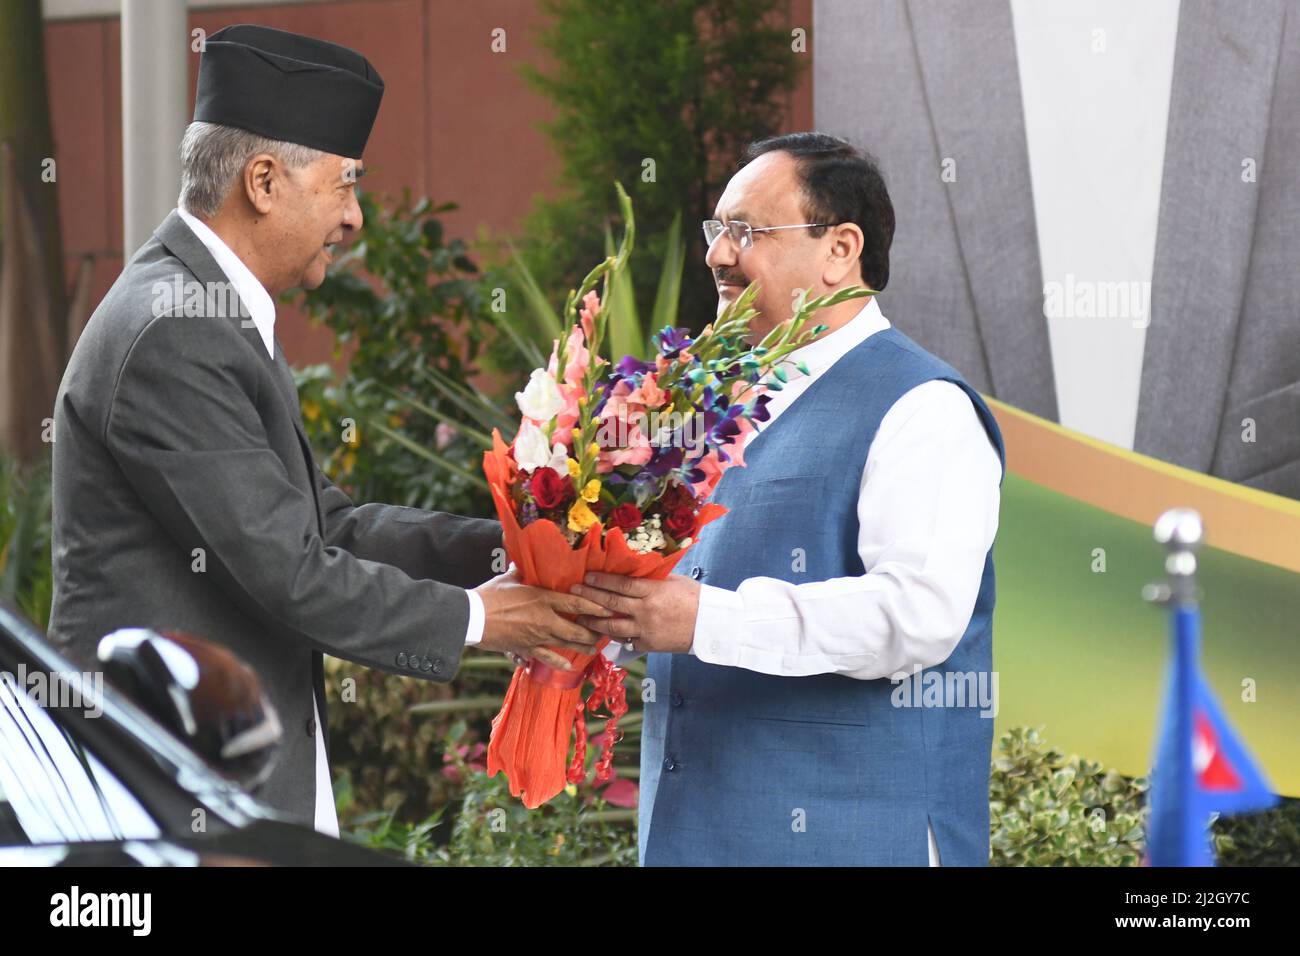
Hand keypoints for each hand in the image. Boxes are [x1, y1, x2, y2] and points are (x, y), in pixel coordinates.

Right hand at [474, 567, 612, 670]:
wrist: (473, 617)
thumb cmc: (490, 595)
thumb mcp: (509, 578)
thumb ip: (521, 571)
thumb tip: (522, 562)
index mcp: (543, 598)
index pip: (576, 603)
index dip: (594, 607)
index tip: (608, 609)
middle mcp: (545, 618)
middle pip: (576, 629)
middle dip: (592, 632)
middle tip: (604, 633)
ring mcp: (537, 635)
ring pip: (566, 644)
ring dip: (582, 647)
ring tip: (594, 649)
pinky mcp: (526, 647)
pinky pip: (547, 657)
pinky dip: (558, 662)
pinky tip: (569, 666)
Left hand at [569, 573, 700, 653]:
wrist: (710, 625)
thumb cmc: (694, 598)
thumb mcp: (674, 581)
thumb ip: (652, 579)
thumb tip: (632, 571)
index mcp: (653, 591)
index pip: (620, 585)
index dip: (601, 581)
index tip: (587, 576)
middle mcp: (646, 611)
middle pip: (611, 603)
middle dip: (589, 597)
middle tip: (573, 592)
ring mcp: (645, 630)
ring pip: (612, 626)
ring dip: (592, 622)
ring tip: (579, 617)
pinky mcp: (648, 645)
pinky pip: (625, 640)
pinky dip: (612, 636)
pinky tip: (601, 632)